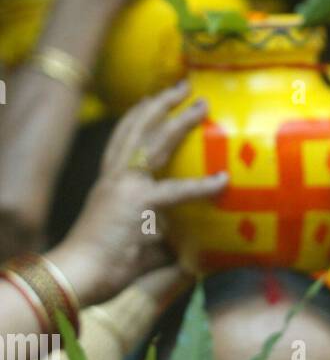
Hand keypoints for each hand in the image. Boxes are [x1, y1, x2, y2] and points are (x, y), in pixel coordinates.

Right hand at [48, 80, 228, 306]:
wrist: (78, 273)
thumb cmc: (101, 267)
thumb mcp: (134, 245)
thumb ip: (160, 242)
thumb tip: (188, 256)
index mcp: (108, 183)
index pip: (122, 141)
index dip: (136, 118)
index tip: (149, 101)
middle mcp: (114, 177)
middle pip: (135, 128)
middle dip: (159, 104)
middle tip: (181, 86)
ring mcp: (125, 186)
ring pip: (153, 142)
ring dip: (178, 120)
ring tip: (200, 103)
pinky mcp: (138, 204)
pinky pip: (176, 191)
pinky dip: (201, 186)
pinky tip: (222, 180)